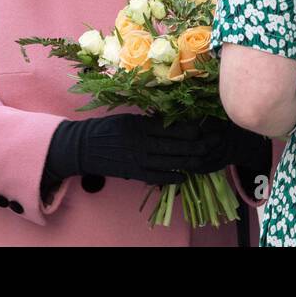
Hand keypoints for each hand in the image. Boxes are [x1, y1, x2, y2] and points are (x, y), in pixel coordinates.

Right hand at [45, 113, 246, 186]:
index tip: (203, 127)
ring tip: (204, 159)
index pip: (169, 128)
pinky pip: (154, 177)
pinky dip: (169, 178)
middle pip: (173, 146)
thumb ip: (149, 122)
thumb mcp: (128, 119)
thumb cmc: (107, 129)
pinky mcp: (131, 172)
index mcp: (139, 126)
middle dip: (195, 145)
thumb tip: (172, 121)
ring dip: (187, 162)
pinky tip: (183, 177)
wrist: (82, 147)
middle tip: (213, 143)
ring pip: (168, 162)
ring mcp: (136, 159)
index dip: (189, 129)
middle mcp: (140, 143)